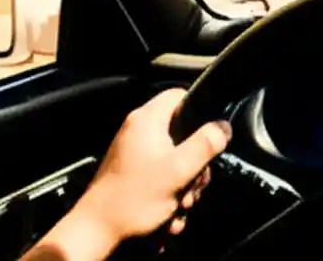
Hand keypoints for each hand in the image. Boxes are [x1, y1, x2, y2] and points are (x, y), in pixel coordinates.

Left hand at [22, 88, 231, 260]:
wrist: (98, 227)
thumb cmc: (136, 195)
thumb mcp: (179, 169)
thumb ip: (205, 145)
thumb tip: (223, 127)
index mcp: (148, 119)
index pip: (180, 95)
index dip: (200, 110)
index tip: (211, 135)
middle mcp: (138, 129)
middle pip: (182, 131)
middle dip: (195, 161)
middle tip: (196, 182)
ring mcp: (133, 150)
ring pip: (174, 156)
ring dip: (185, 181)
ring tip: (183, 203)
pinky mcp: (132, 170)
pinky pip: (160, 172)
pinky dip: (170, 190)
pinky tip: (171, 212)